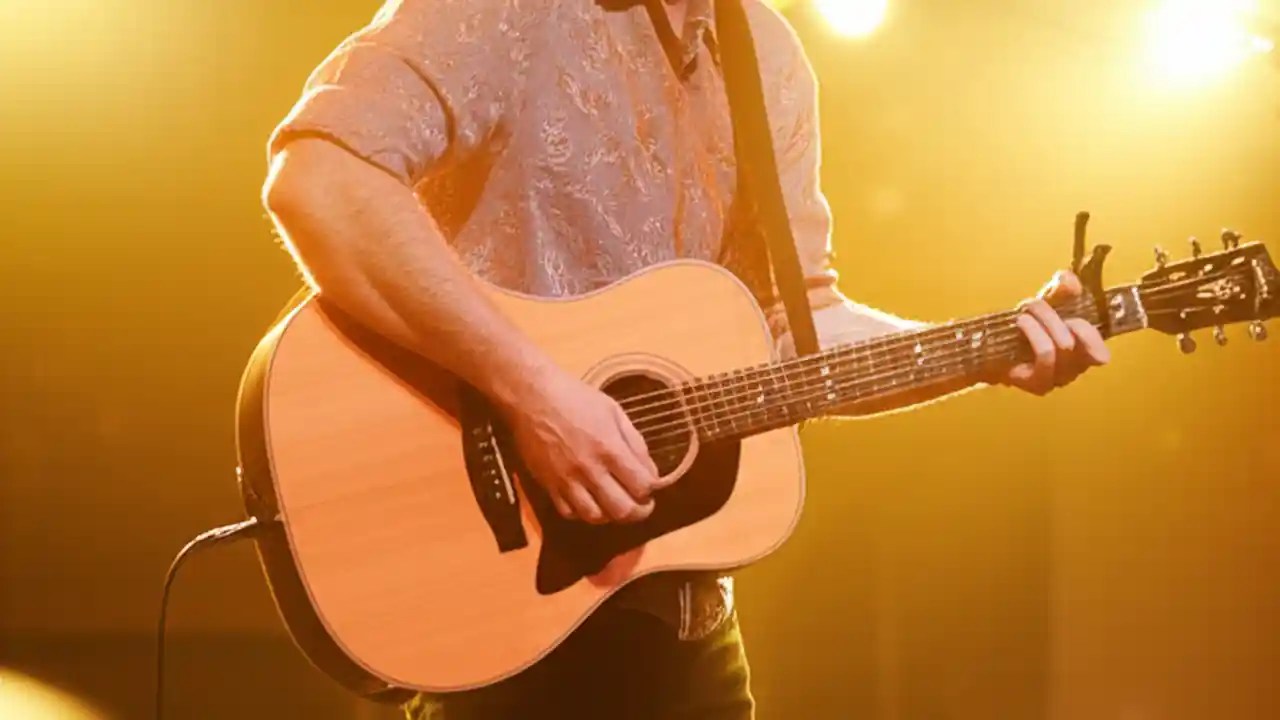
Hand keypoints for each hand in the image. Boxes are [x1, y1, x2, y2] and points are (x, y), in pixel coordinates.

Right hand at [501, 367, 666, 524]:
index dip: (651, 491)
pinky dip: (583, 513)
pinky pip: (568, 512)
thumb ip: (635, 443)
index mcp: (609, 448)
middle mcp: (589, 469)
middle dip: (637, 512)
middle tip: (640, 505)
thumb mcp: (614, 412)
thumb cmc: (576, 399)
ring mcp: (567, 480)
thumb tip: (651, 473)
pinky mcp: (548, 485)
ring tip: (614, 504)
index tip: (650, 486)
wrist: (532, 397)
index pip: (641, 486)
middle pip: (621, 510)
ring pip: (594, 517)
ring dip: (610, 515)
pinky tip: (589, 501)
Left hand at [998, 270, 1110, 394]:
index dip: (1091, 335)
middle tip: (1033, 304)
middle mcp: (1074, 370)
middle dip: (1055, 315)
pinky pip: (1047, 355)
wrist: (991, 350)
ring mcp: (1057, 380)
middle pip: (1079, 340)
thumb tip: (1069, 280)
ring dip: (1043, 321)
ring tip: (1023, 314)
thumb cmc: (1025, 329)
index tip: (1071, 316)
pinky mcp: (1038, 384)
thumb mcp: (1045, 304)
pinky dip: (1035, 333)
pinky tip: (1021, 322)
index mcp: (1082, 352)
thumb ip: (1060, 290)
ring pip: (1063, 345)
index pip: (1101, 354)